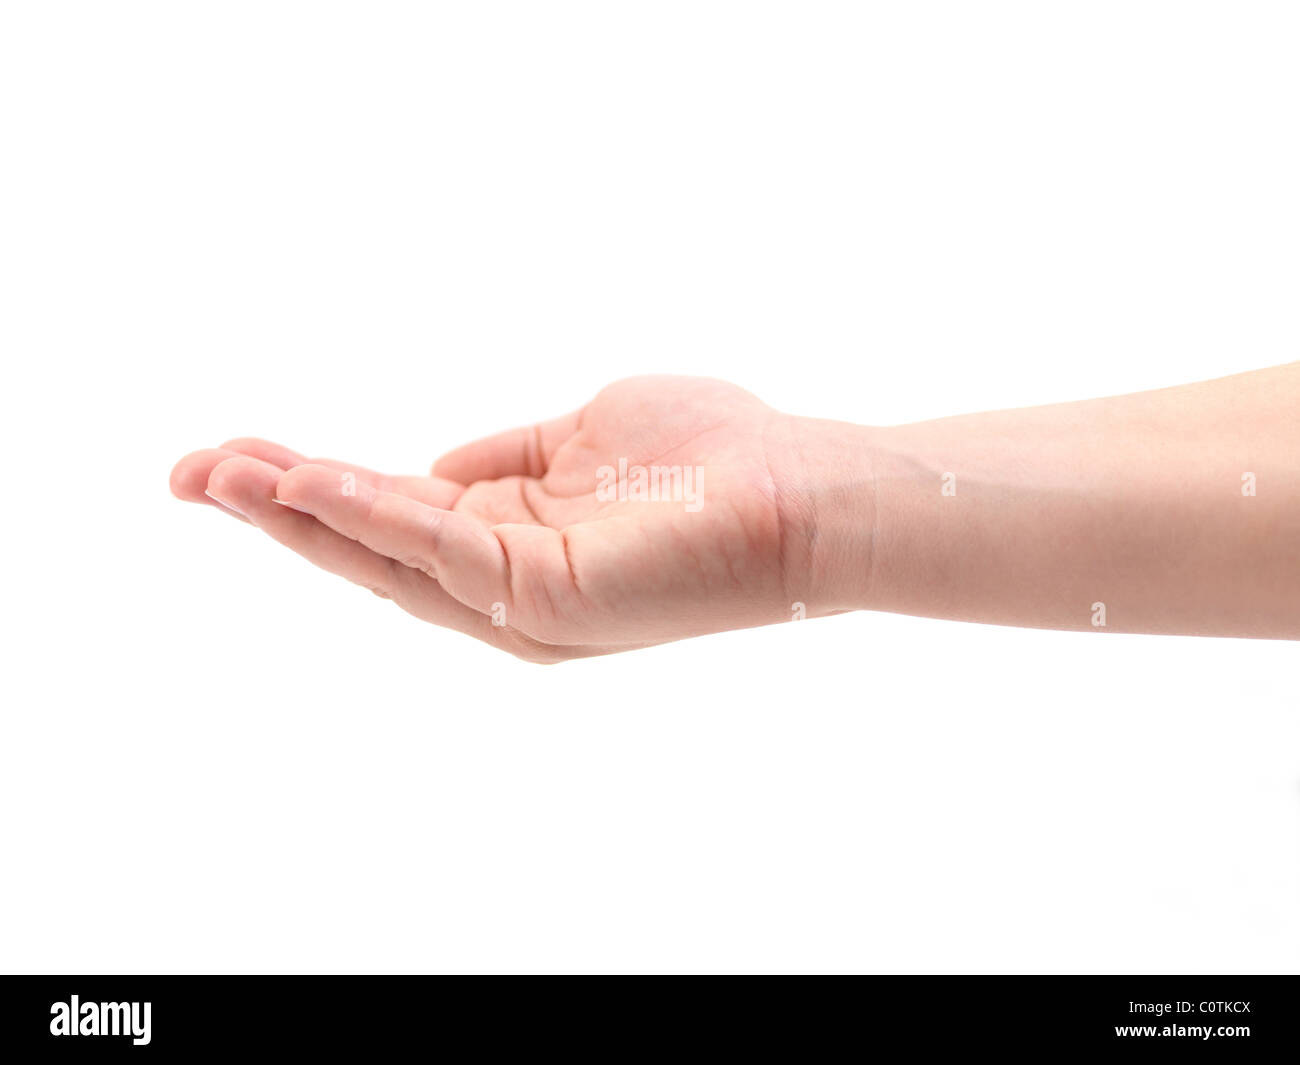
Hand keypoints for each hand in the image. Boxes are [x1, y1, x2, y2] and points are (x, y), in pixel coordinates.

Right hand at [170, 376, 874, 661]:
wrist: (802, 492)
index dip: (317, 488)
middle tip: (187, 473)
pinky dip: (369, 513)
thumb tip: (430, 464)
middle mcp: (508, 585)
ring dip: (298, 516)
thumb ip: (504, 457)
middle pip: (372, 550)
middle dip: (278, 510)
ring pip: (388, 559)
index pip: (397, 518)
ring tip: (217, 475)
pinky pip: (440, 549)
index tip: (242, 452)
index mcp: (516, 546)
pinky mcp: (547, 598)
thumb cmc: (710, 459)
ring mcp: (524, 601)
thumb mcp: (580, 436)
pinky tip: (306, 479)